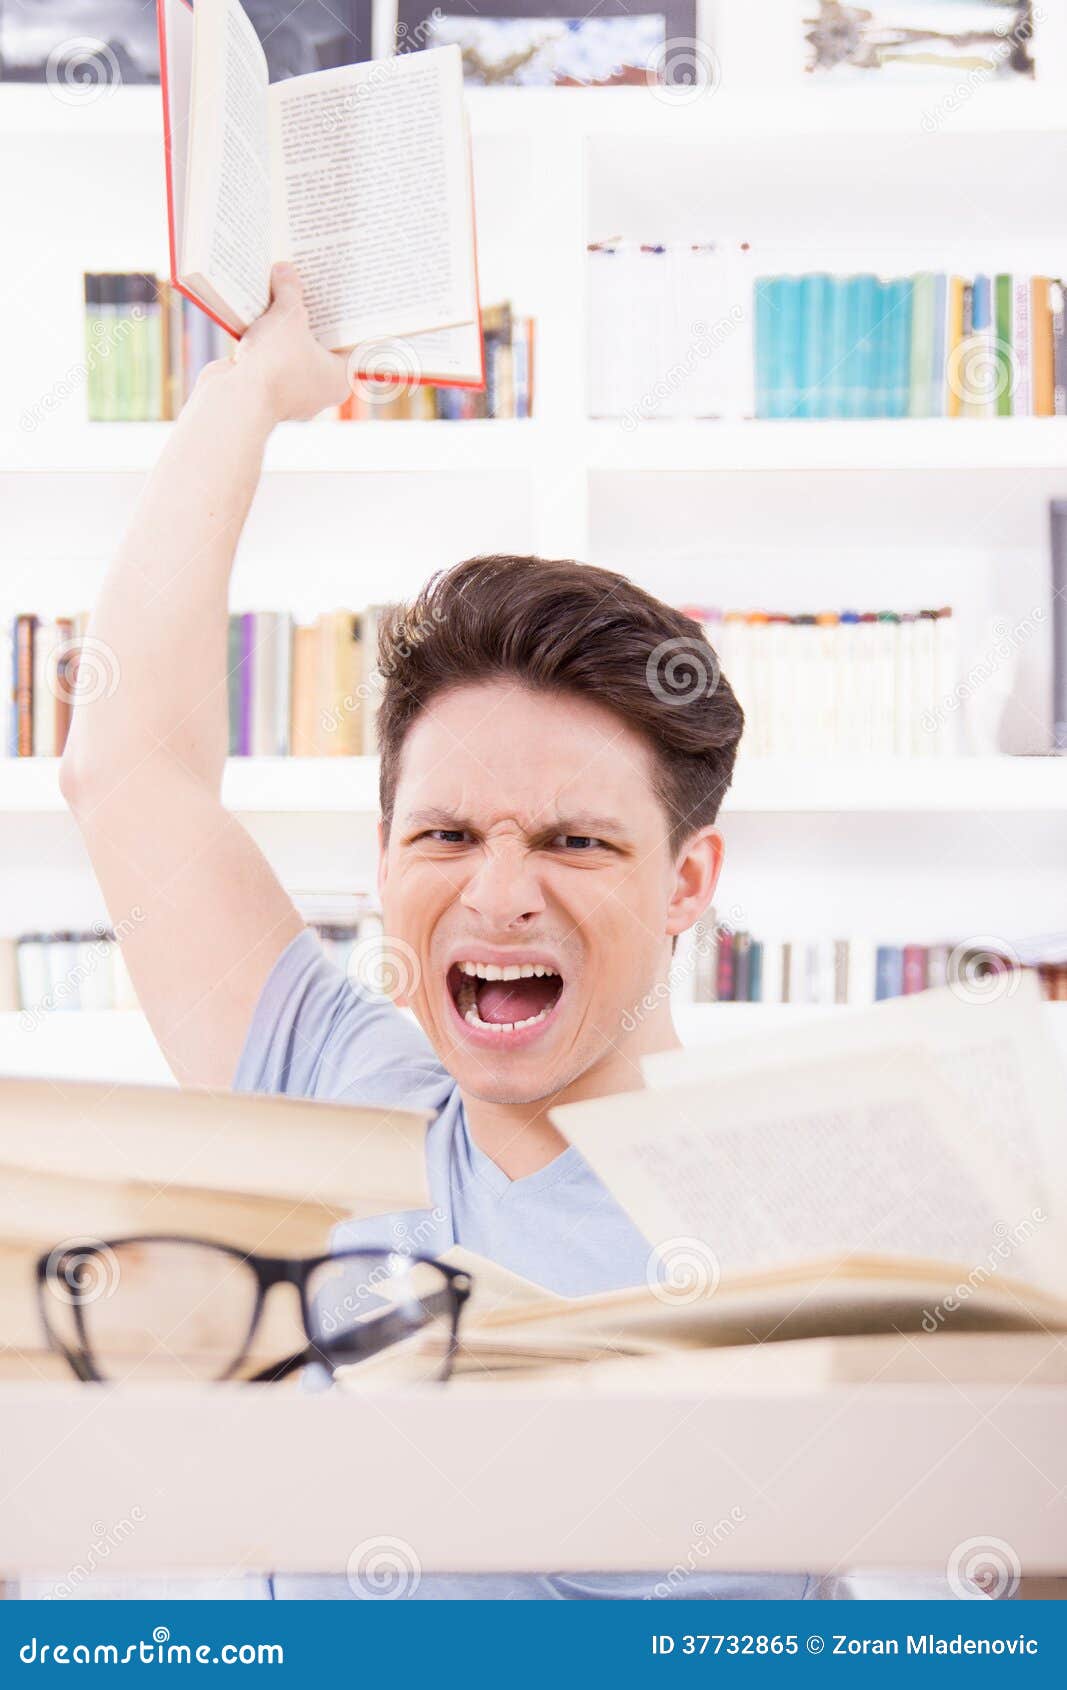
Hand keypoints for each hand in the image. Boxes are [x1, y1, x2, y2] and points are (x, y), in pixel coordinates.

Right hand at [230, 263, 350, 422]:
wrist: (235, 401)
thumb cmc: (275, 364)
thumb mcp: (288, 316)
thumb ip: (289, 291)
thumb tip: (285, 270)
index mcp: (339, 378)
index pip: (350, 342)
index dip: (344, 315)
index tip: (339, 293)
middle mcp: (319, 389)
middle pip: (319, 344)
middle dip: (310, 314)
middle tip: (307, 284)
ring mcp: (290, 392)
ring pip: (290, 351)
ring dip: (283, 326)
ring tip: (279, 292)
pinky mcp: (263, 390)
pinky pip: (268, 359)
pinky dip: (263, 340)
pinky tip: (255, 313)